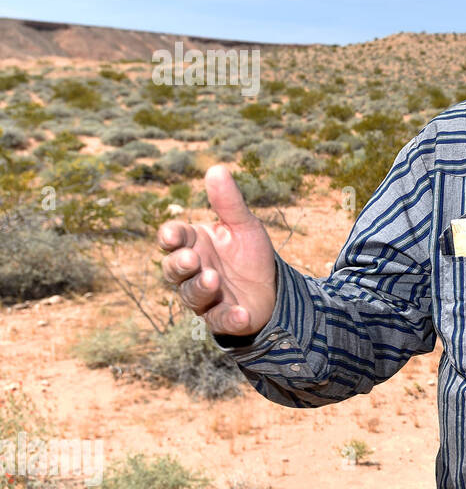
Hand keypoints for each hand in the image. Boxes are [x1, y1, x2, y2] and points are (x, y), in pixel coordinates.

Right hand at [157, 165, 276, 336]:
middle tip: (192, 258)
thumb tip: (216, 168)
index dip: (170, 237)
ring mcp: (204, 297)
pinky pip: (219, 320)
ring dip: (200, 288)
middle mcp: (192, 271)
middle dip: (180, 264)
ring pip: (191, 295)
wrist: (272, 288)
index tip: (173, 235)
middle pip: (173, 269)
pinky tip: (240, 313)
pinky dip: (228, 318)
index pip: (174, 239)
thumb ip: (228, 202)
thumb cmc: (249, 254)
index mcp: (194, 244)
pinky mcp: (221, 318)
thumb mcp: (243, 225)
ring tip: (213, 279)